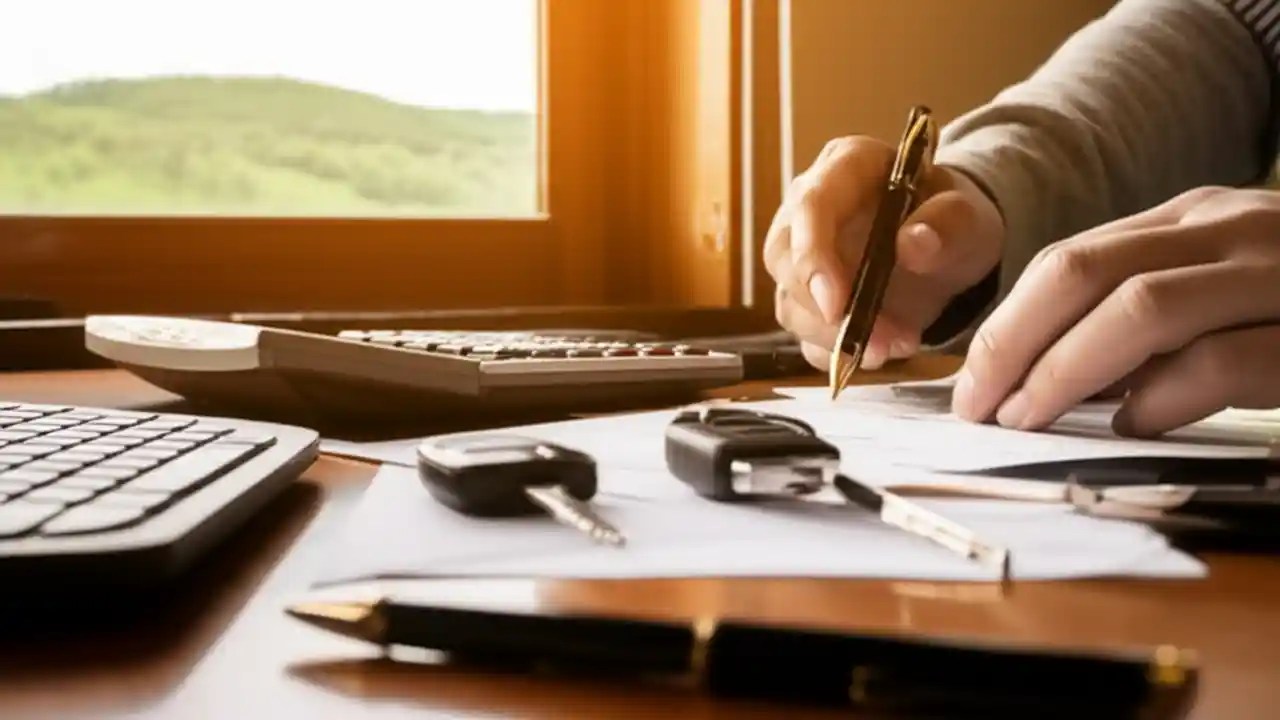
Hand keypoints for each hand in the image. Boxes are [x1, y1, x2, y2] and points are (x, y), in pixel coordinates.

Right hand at [764, 135, 1004, 371]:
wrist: (950, 249)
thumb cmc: (951, 220)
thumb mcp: (968, 215)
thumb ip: (948, 222)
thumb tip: (913, 244)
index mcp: (846, 168)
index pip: (810, 206)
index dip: (813, 256)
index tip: (835, 306)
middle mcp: (809, 210)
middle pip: (783, 259)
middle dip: (823, 310)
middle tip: (879, 340)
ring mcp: (802, 256)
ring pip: (789, 303)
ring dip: (835, 337)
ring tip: (895, 345)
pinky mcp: (808, 299)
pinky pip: (803, 334)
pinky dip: (836, 352)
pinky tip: (879, 351)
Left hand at [953, 186, 1279, 436]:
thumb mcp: (1216, 294)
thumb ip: (1138, 321)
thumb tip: (1039, 379)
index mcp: (1194, 219)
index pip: (1070, 259)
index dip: (1006, 325)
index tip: (971, 384)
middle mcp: (1229, 231)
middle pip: (1084, 272)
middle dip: (1012, 342)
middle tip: (977, 406)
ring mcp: (1273, 276)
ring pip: (1139, 307)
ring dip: (1064, 371)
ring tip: (1028, 418)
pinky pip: (1216, 363)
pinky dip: (1159, 399)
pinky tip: (1133, 425)